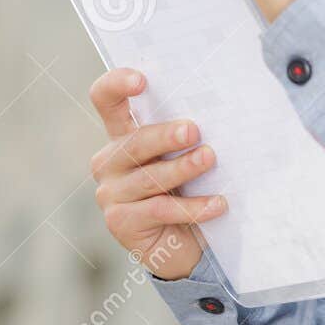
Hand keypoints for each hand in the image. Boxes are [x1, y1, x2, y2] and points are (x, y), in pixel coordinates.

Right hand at [88, 67, 227, 279]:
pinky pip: (160, 210)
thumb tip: (218, 114)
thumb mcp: (184, 156)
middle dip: (164, 135)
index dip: (117, 84)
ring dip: (182, 168)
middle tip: (193, 130)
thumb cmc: (188, 189)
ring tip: (209, 159)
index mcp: (121, 135)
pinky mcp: (120, 222)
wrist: (184, 245)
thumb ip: (186, 136)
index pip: (106, 99)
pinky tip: (217, 204)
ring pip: (149, 177)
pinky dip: (193, 207)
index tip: (141, 80)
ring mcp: (111, 193)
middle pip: (133, 141)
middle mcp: (109, 161)